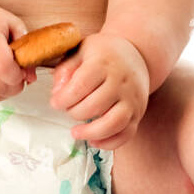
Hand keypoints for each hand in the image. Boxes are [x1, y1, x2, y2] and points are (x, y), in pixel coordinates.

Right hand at [0, 0, 36, 103]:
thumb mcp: (10, 23)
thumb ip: (26, 48)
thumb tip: (31, 77)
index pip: (4, 68)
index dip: (17, 71)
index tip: (19, 64)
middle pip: (1, 86)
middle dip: (15, 82)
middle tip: (13, 68)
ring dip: (4, 89)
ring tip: (1, 71)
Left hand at [48, 30, 149, 149]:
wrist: (137, 55)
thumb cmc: (103, 54)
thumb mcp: (82, 50)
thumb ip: (66, 69)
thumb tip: (57, 93)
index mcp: (104, 63)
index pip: (81, 86)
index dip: (63, 99)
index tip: (55, 102)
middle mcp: (121, 81)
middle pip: (95, 106)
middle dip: (74, 113)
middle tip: (68, 110)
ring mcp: (132, 99)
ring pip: (113, 123)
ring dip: (91, 132)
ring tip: (76, 132)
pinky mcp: (138, 113)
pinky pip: (126, 134)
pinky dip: (109, 143)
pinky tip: (93, 141)